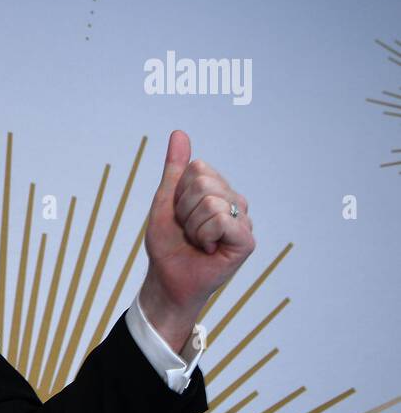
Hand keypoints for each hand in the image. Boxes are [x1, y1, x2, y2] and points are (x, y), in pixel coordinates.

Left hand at [141, 130, 255, 350]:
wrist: (167, 279)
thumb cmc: (168, 244)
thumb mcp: (165, 201)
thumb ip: (175, 168)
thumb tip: (179, 133)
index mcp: (218, 190)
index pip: (197, 168)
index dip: (178, 192)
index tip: (179, 214)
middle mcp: (234, 202)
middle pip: (204, 182)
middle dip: (184, 209)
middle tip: (188, 230)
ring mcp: (243, 220)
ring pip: (211, 201)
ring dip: (192, 226)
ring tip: (197, 241)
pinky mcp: (247, 240)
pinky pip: (221, 220)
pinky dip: (204, 235)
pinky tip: (208, 249)